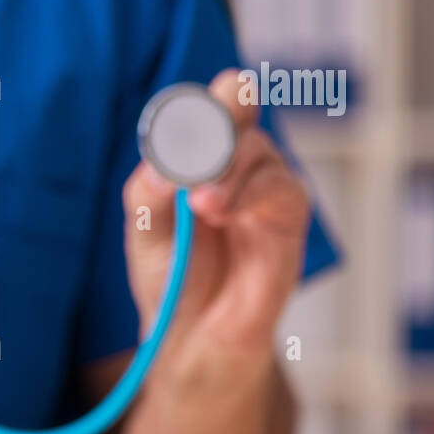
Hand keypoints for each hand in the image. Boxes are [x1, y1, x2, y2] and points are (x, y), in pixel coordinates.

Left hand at [121, 69, 311, 377]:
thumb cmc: (170, 273)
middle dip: (216, 114)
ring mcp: (262, 180)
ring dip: (225, 168)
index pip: (196, 105)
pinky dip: (248, 191)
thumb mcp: (144, 229)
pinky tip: (221, 211)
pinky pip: (279, 184)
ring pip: (254, 146)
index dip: (186, 106)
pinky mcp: (288, 212)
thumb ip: (149, 191)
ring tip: (200, 205)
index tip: (171, 129)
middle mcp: (232, 156)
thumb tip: (164, 164)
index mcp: (193, 151)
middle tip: (196, 143)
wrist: (194, 331)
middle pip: (235, 102)